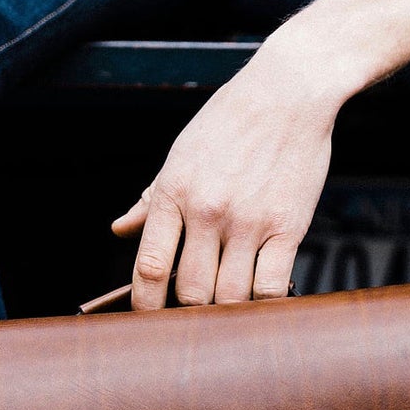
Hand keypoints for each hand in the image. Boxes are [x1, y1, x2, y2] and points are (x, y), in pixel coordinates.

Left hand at [112, 49, 345, 308]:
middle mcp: (207, 210)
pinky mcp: (289, 227)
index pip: (148, 267)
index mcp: (173, 192)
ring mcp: (249, 221)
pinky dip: (264, 304)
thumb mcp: (181, 154)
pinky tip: (260, 299)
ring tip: (227, 309)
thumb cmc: (230, 121)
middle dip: (190, 314)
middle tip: (194, 318)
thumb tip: (120, 231)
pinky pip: (272, 288)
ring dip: (227, 313)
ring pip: (231, 297)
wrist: (288, 91)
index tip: (149, 318)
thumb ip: (151, 198)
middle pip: (191, 293)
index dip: (144, 305)